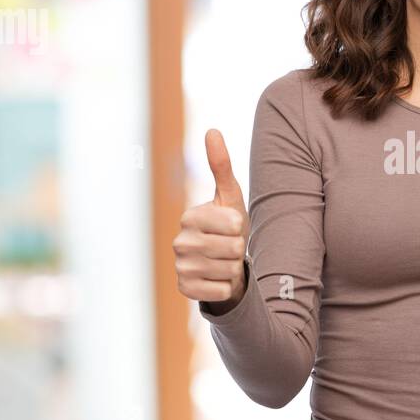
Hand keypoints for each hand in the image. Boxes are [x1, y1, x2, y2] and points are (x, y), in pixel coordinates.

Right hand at [174, 128, 250, 306]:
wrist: (222, 263)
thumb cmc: (228, 226)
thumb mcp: (230, 196)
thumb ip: (221, 165)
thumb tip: (212, 130)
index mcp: (190, 216)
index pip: (233, 223)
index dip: (239, 227)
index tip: (231, 227)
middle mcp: (179, 241)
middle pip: (233, 248)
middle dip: (238, 249)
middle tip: (229, 247)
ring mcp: (180, 266)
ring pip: (228, 270)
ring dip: (233, 267)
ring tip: (224, 261)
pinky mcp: (185, 289)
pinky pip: (221, 289)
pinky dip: (226, 286)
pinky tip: (217, 278)